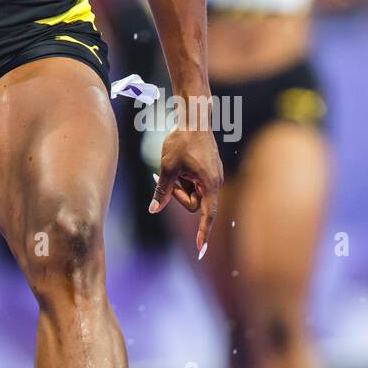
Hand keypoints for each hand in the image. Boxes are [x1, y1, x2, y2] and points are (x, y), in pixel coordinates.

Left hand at [149, 101, 222, 258]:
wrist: (194, 119)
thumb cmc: (182, 140)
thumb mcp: (168, 166)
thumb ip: (163, 190)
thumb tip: (154, 209)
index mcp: (209, 183)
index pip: (207, 215)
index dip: (203, 233)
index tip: (200, 249)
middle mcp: (214, 182)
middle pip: (194, 204)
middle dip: (177, 196)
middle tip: (160, 177)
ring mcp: (212, 177)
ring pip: (193, 194)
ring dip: (179, 186)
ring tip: (170, 167)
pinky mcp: (208, 171)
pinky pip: (194, 184)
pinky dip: (183, 179)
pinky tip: (176, 165)